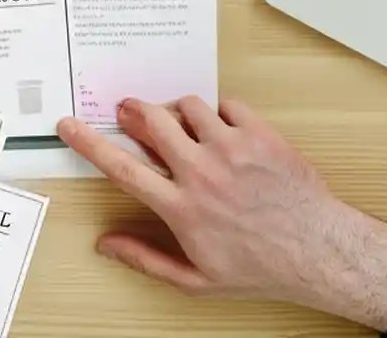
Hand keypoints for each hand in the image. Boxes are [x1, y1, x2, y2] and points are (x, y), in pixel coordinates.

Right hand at [57, 97, 386, 332]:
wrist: (316, 251)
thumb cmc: (260, 268)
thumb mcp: (196, 280)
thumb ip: (145, 259)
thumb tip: (107, 246)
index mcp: (180, 207)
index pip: (122, 167)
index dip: (89, 143)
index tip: (70, 126)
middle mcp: (202, 172)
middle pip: (151, 122)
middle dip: (134, 110)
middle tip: (130, 111)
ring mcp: (232, 149)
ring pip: (188, 107)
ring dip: (177, 111)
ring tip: (180, 124)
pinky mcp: (260, 136)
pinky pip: (227, 105)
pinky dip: (218, 112)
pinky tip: (220, 129)